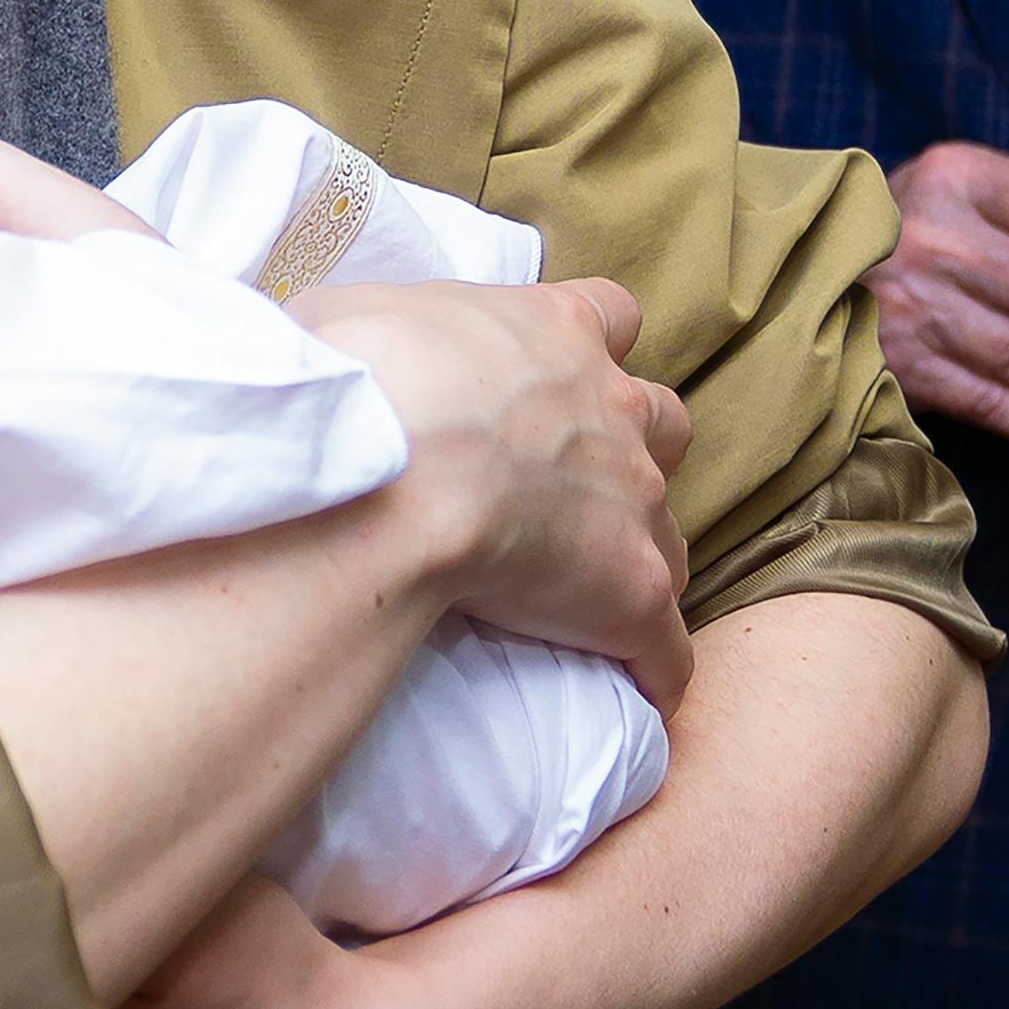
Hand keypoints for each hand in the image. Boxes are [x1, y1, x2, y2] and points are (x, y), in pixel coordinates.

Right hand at [294, 275, 692, 708]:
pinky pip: (667, 647)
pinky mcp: (633, 593)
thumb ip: (370, 328)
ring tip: (589, 595)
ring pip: (669, 534)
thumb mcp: (342, 317)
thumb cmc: (356, 384)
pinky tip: (635, 694)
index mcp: (554, 329)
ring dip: (639, 555)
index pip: (607, 314)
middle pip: (663, 421)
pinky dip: (653, 668)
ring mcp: (635, 501)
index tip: (558, 375)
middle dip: (634, 449)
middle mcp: (613, 407)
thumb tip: (338, 347)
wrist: (392, 476)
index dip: (590, 347)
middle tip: (572, 485)